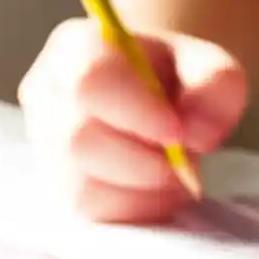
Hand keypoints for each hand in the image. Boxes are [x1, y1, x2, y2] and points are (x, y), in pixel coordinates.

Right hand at [17, 18, 248, 222]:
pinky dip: (134, 206)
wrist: (150, 99)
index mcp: (75, 48)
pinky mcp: (55, 185)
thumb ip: (215, 83)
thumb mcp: (206, 63)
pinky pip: (89, 210)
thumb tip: (195, 135)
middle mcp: (46, 95)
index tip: (178, 134)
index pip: (88, 80)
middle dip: (142, 161)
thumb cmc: (171, 77)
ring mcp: (43, 145)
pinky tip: (154, 189)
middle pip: (77, 139)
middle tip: (182, 159)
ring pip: (79, 184)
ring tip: (172, 173)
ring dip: (140, 188)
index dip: (135, 112)